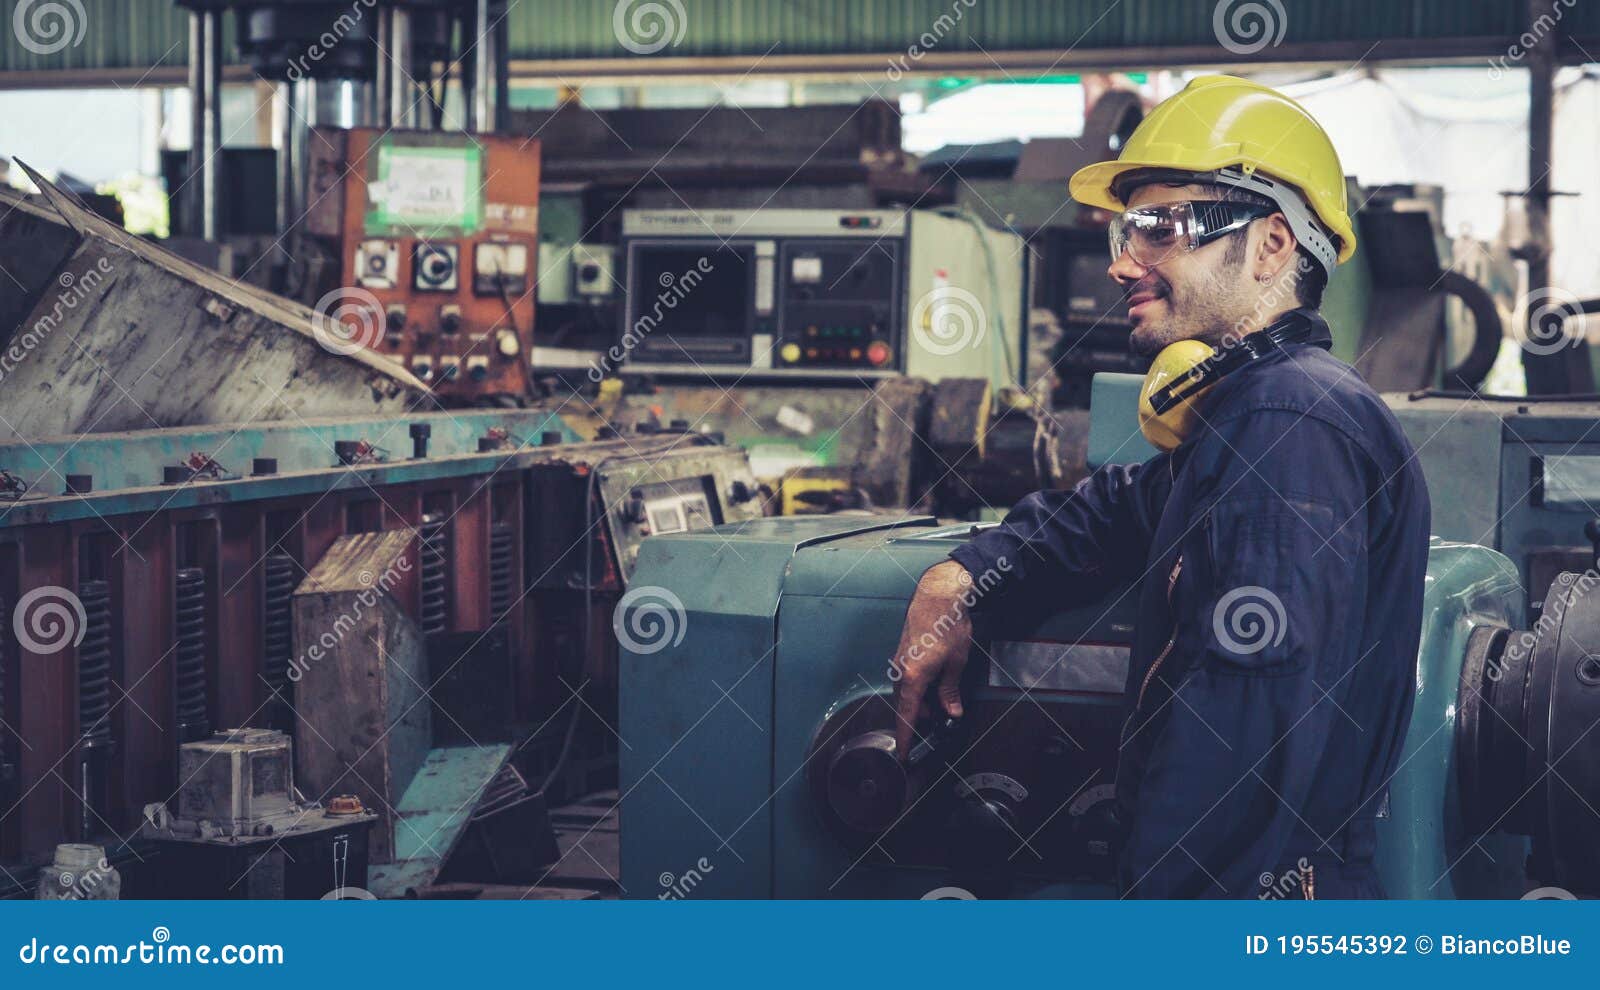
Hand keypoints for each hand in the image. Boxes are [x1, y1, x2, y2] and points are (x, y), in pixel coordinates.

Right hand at [890, 561, 974, 758]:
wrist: (938, 596)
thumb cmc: (947, 625)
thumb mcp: (956, 664)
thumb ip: (950, 692)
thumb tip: (952, 710)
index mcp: (913, 678)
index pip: (906, 717)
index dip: (905, 738)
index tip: (903, 754)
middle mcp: (900, 671)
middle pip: (905, 705)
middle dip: (918, 717)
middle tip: (935, 723)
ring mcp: (899, 660)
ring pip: (905, 691)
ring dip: (918, 700)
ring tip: (937, 702)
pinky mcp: (903, 651)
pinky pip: (906, 677)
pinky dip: (916, 686)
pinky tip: (931, 683)